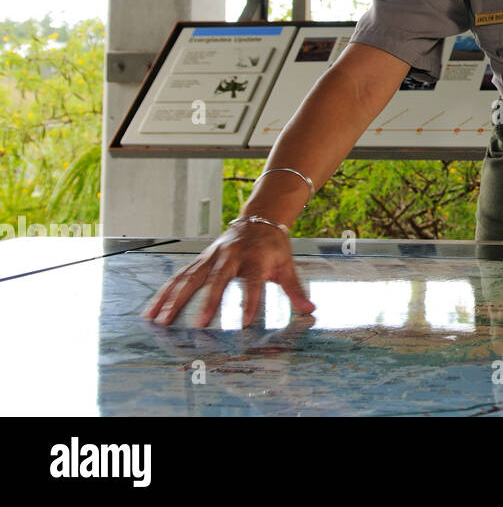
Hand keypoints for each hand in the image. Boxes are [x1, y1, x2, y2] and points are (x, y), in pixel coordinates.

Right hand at [140, 220, 314, 327]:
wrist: (260, 221)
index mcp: (254, 258)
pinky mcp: (199, 260)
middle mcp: (230, 256)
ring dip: (174, 300)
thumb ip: (295, 289)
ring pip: (190, 278)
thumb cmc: (274, 247)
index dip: (249, 300)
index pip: (252, 281)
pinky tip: (150, 311)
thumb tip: (310, 309)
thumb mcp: (287, 265)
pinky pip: (178, 277)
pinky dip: (164, 293)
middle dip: (207, 302)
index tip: (244, 322)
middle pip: (217, 279)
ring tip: (160, 321)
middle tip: (198, 325)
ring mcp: (211, 257)